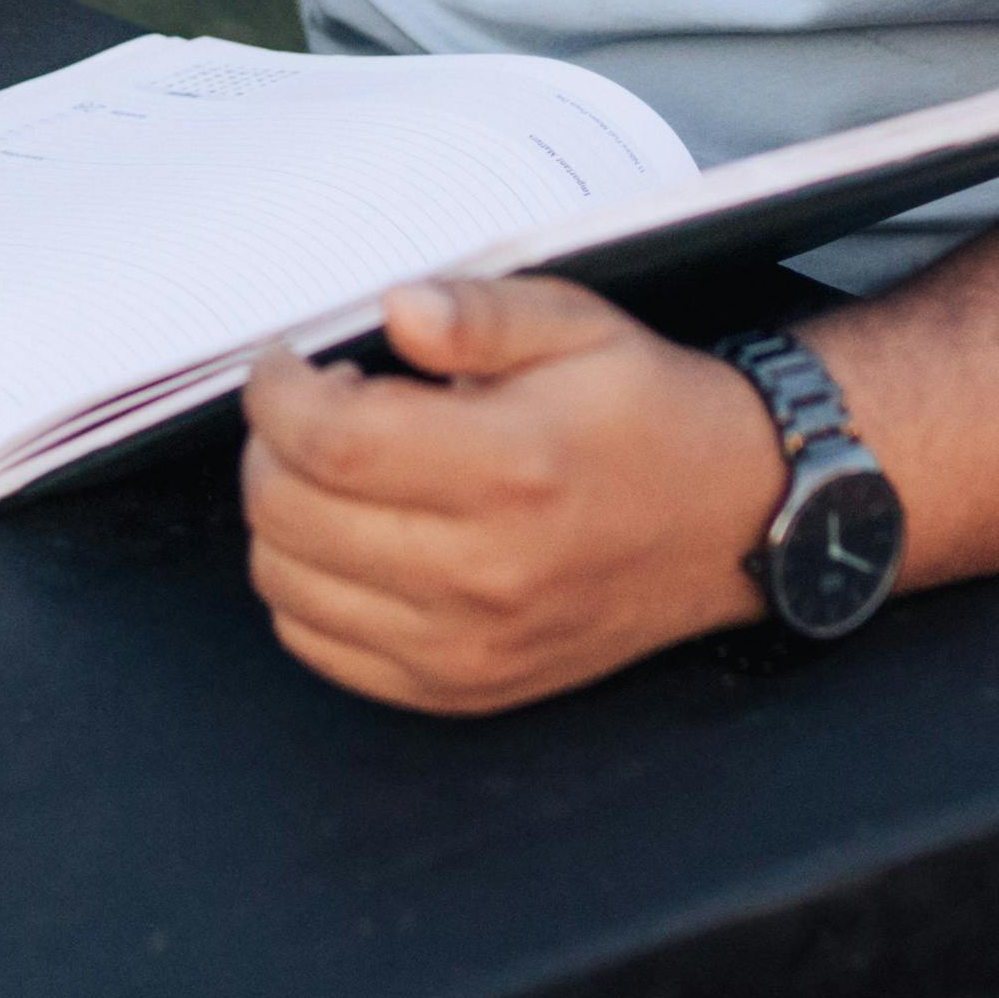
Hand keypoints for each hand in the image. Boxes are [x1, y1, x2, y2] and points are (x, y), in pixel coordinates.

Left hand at [237, 277, 787, 712]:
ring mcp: (468, 645)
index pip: (329, 441)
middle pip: (290, 513)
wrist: (728, 520)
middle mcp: (484, 572)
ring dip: (281, 514)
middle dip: (270, 444)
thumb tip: (395, 310)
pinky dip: (305, 588)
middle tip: (312, 405)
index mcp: (510, 470)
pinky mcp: (460, 687)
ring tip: (333, 468)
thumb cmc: (643, 413)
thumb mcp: (576, 325)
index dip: (278, 392)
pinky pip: (320, 646)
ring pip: (287, 584)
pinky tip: (348, 535)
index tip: (289, 362)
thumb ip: (477, 312)